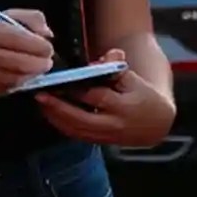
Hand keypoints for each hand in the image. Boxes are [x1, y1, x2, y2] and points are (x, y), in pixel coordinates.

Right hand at [0, 9, 54, 101]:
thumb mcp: (0, 19)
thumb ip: (29, 19)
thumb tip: (48, 34)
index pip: (24, 39)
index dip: (42, 46)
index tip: (46, 47)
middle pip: (26, 63)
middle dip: (43, 63)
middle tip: (46, 61)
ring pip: (21, 79)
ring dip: (33, 74)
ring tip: (33, 67)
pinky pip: (12, 89)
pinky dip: (21, 83)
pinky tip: (19, 76)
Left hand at [35, 49, 176, 147]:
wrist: (155, 124)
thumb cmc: (142, 96)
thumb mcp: (134, 79)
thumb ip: (118, 67)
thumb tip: (110, 55)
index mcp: (124, 107)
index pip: (98, 98)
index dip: (79, 90)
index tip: (61, 81)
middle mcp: (113, 124)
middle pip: (81, 119)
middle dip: (59, 108)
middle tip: (40, 95)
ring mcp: (105, 136)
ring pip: (76, 130)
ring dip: (55, 117)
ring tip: (40, 103)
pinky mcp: (99, 141)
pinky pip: (76, 135)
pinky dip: (61, 125)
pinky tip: (49, 114)